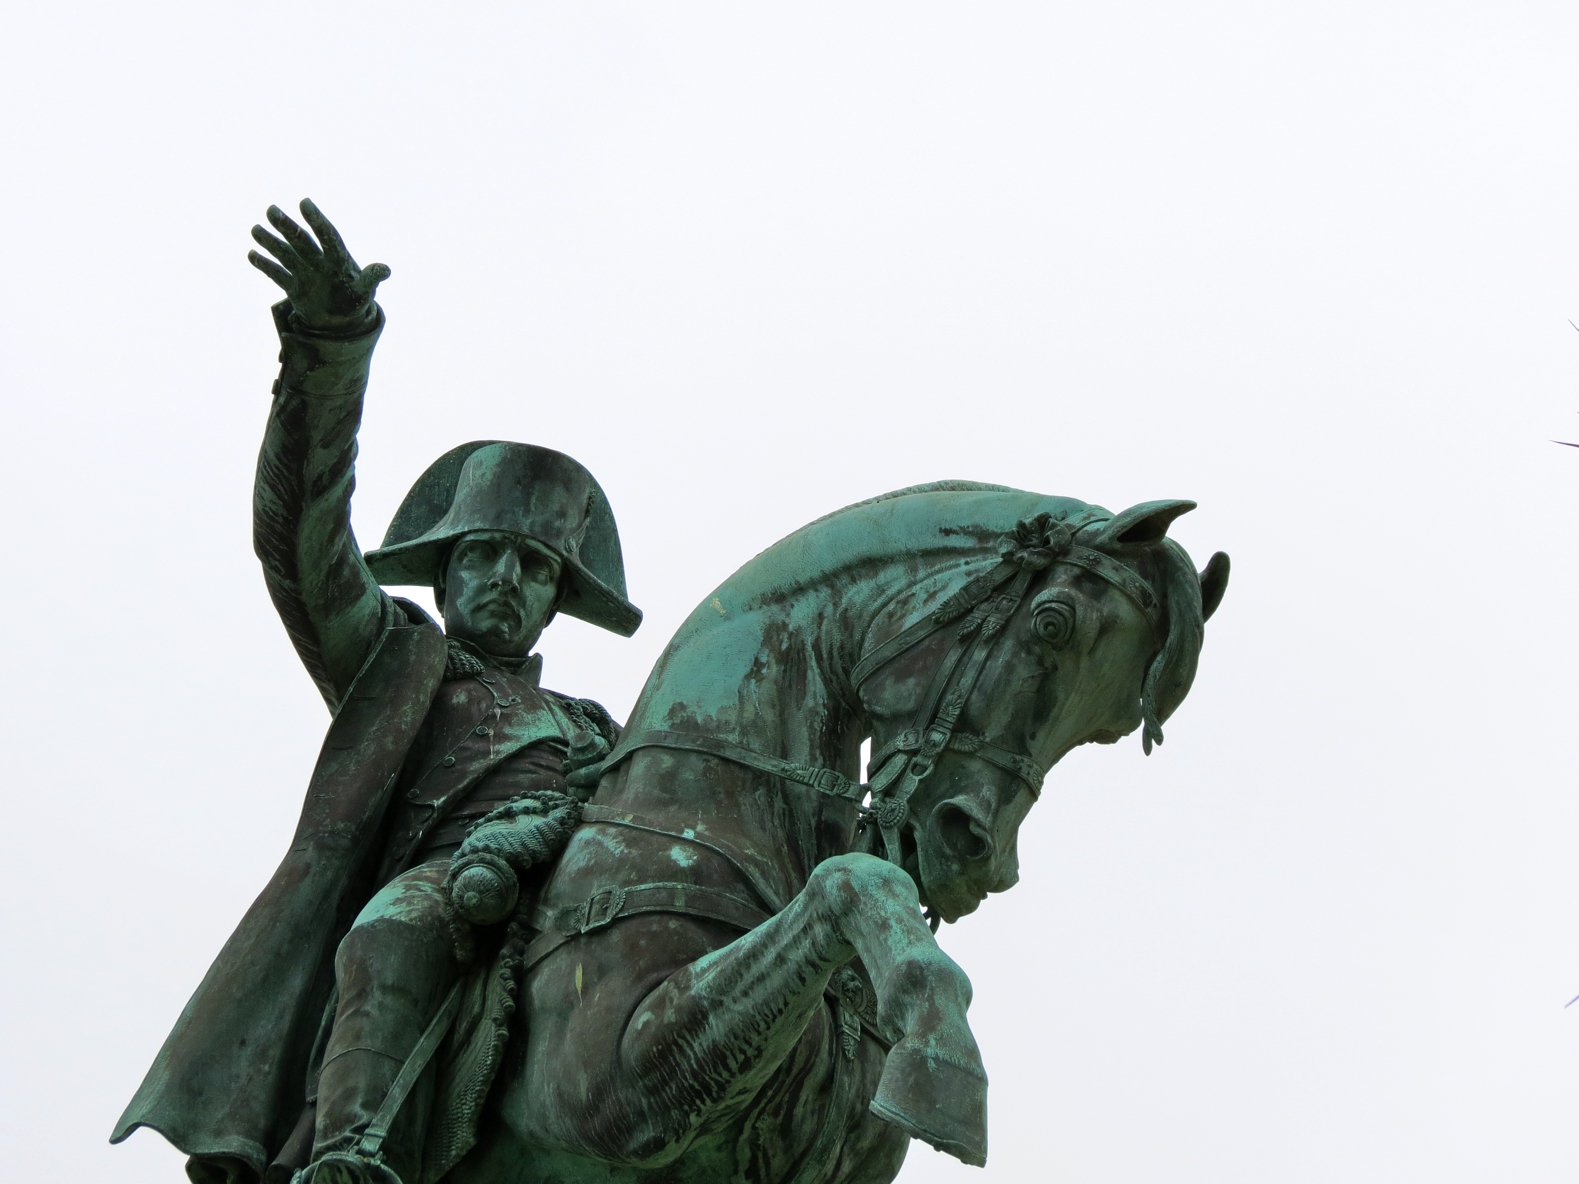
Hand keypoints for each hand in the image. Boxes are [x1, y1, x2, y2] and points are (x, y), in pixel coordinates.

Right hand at [247, 199, 389, 332]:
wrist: (343, 323)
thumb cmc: (356, 302)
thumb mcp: (365, 292)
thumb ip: (371, 279)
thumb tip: (386, 269)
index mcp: (338, 260)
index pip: (327, 235)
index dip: (317, 220)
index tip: (304, 202)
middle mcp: (319, 262)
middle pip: (302, 240)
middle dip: (287, 226)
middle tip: (271, 210)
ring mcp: (305, 273)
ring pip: (286, 254)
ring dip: (271, 242)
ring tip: (256, 229)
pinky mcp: (293, 287)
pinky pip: (277, 274)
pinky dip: (266, 265)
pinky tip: (253, 255)